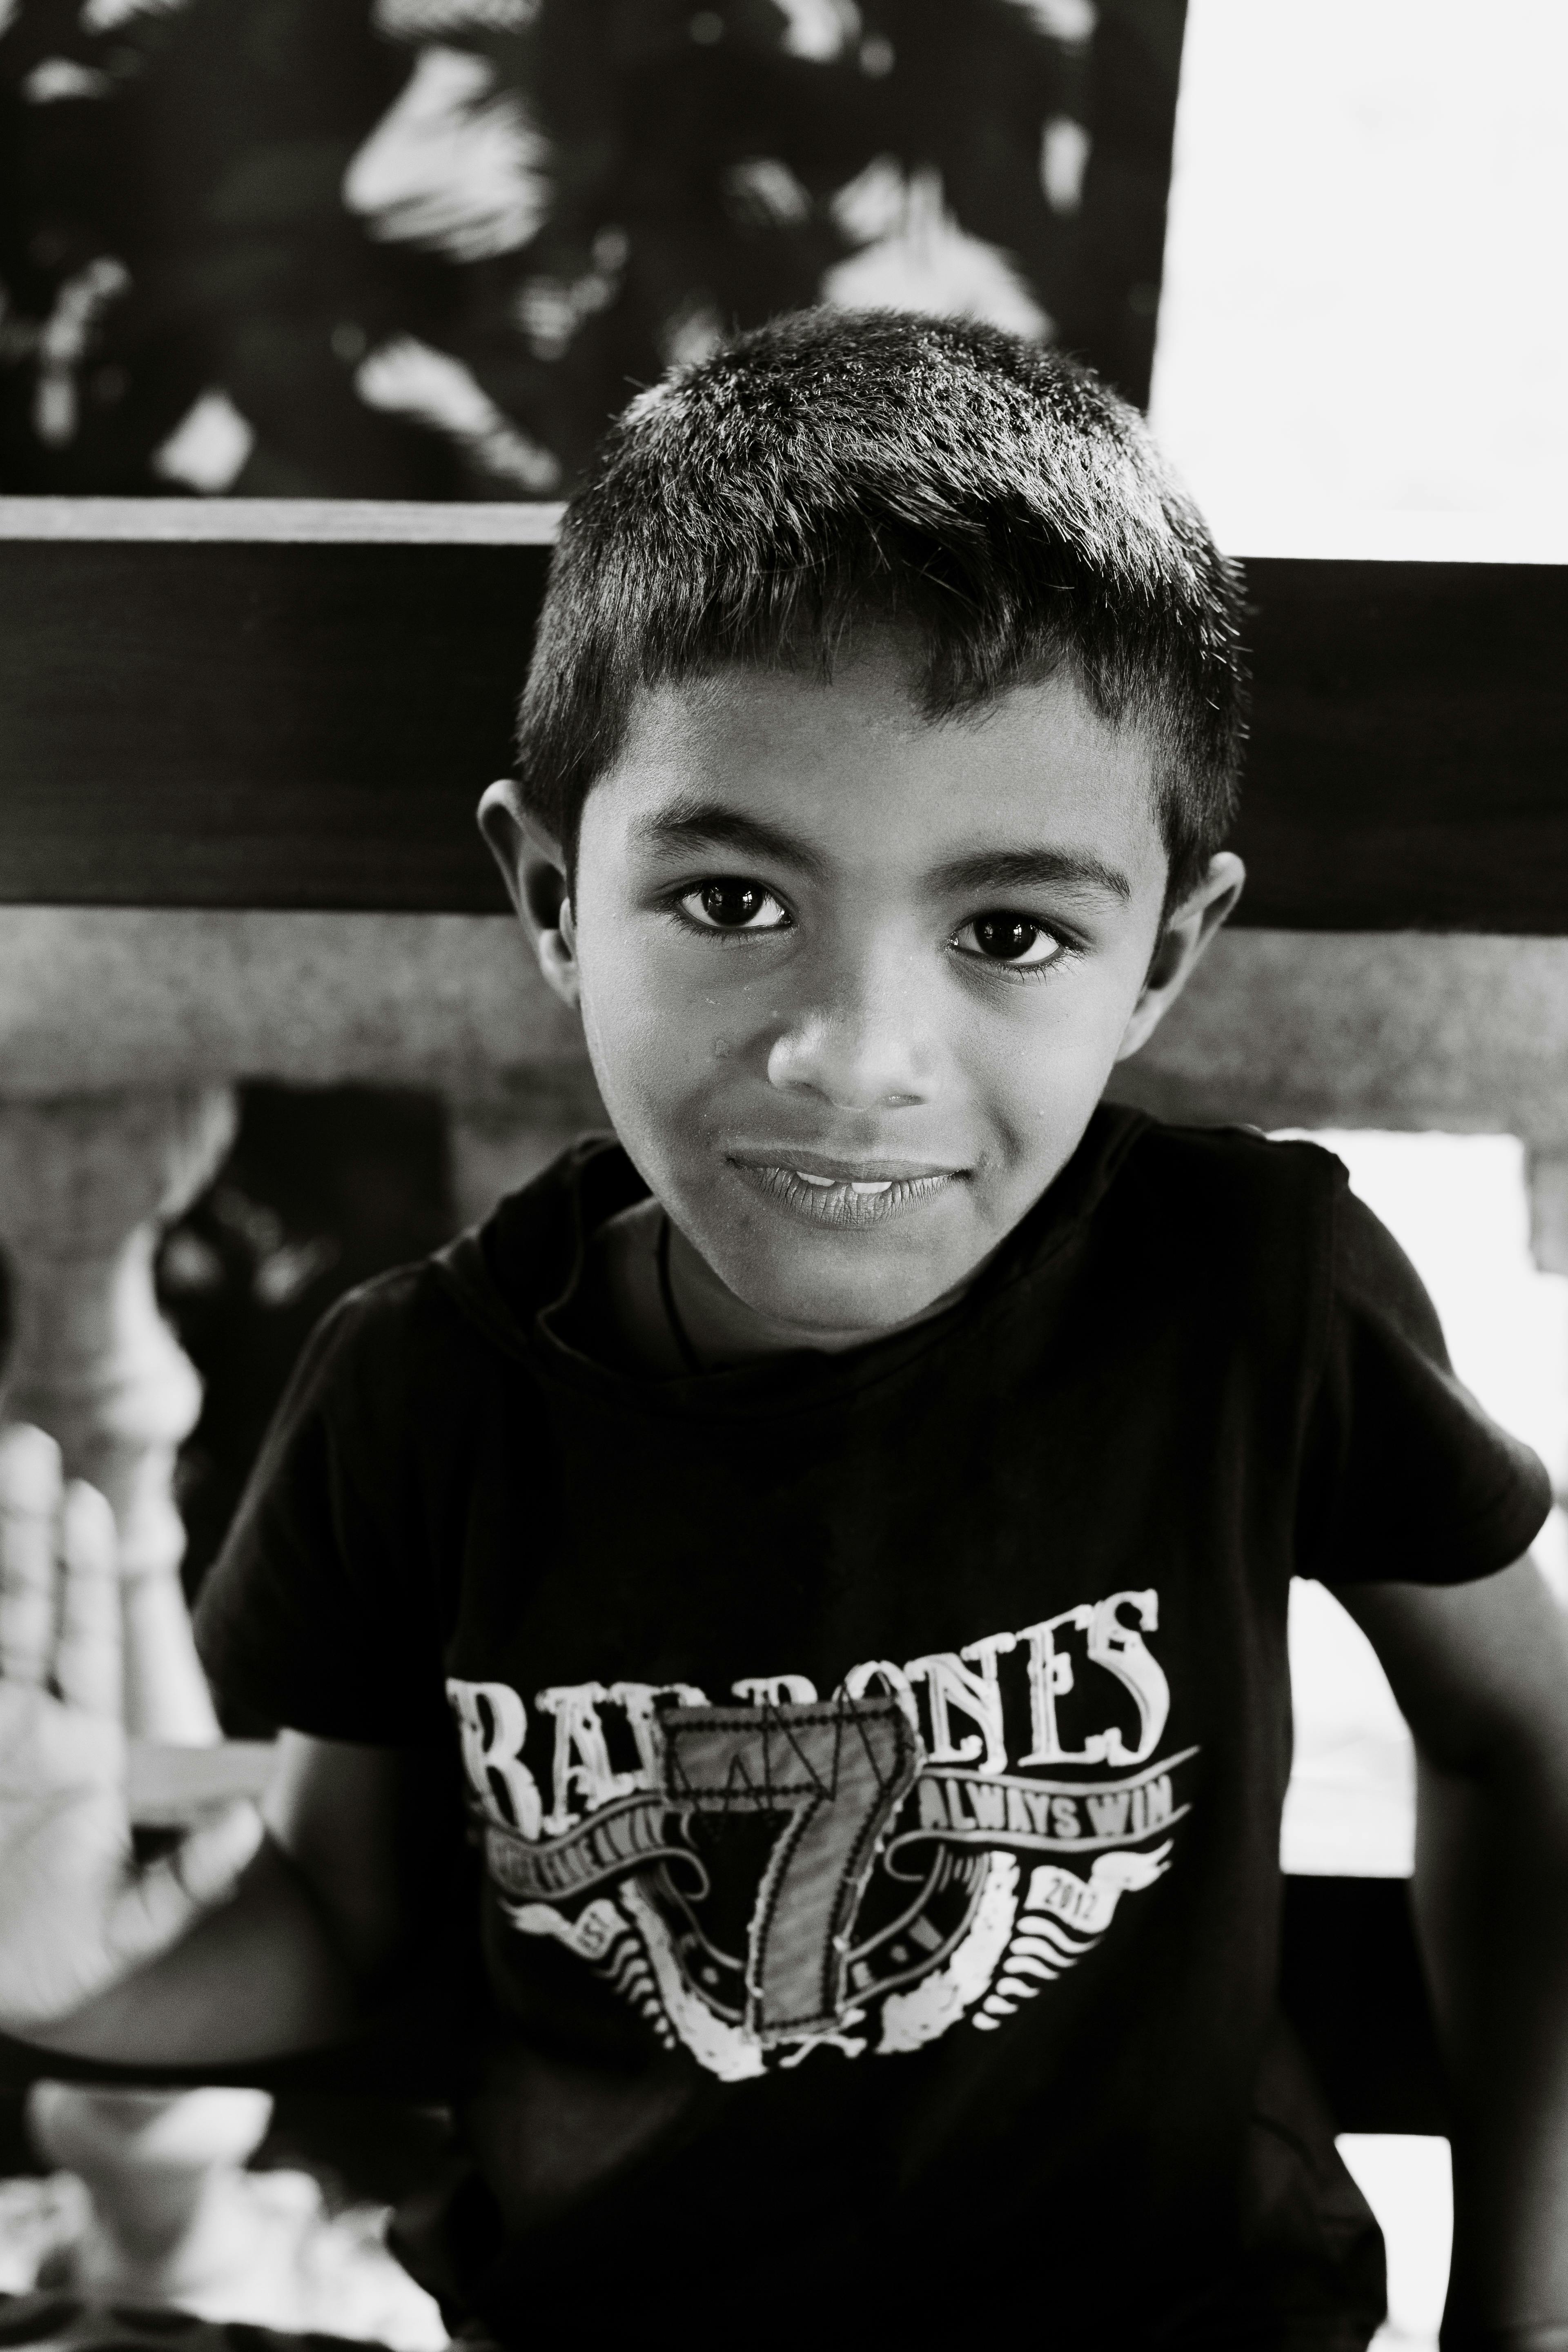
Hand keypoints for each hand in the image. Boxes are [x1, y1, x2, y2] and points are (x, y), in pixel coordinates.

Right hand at [0, 1425, 261, 2031]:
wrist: (1, 1990)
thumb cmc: (67, 1955)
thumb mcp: (133, 1928)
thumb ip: (187, 1882)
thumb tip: (247, 1829)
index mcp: (76, 1750)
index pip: (81, 1638)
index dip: (82, 1572)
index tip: (87, 1501)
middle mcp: (23, 1728)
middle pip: (22, 1609)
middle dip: (24, 1533)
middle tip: (28, 1451)